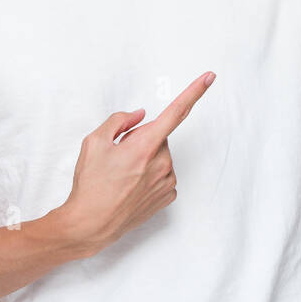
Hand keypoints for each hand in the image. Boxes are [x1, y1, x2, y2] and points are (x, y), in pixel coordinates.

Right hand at [59, 70, 215, 256]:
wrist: (90, 224)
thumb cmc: (90, 184)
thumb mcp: (94, 142)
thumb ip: (120, 120)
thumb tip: (141, 115)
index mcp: (145, 145)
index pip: (176, 111)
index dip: (194, 92)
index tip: (210, 77)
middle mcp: (162, 163)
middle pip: (159, 137)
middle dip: (143, 140)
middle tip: (119, 157)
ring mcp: (167, 181)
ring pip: (161, 156)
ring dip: (146, 159)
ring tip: (122, 175)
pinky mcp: (168, 196)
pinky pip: (163, 174)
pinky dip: (150, 175)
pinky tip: (131, 186)